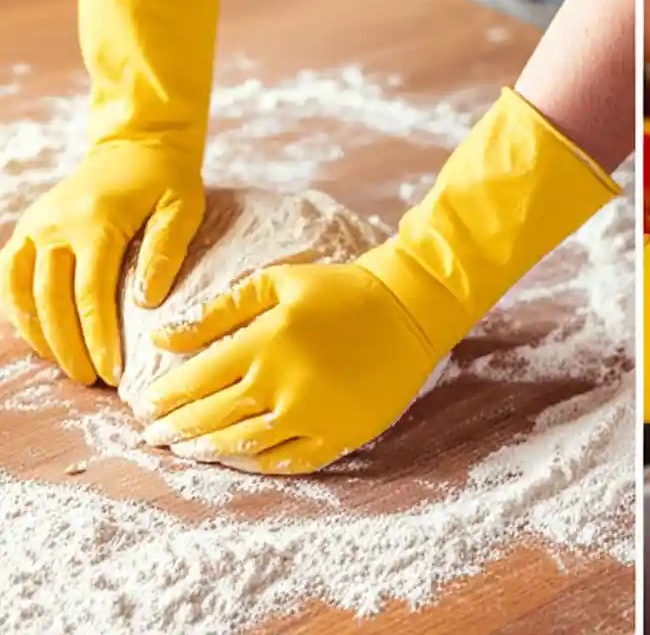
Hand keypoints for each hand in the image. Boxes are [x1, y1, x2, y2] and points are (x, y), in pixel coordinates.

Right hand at [0, 0, 218, 384]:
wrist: (137, 141)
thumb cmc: (168, 178)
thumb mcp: (183, 207)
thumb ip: (166, 251)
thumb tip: (147, 301)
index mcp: (95, 223)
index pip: (90, 295)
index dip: (98, 338)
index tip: (112, 373)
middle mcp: (55, 225)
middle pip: (51, 301)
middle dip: (69, 346)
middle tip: (90, 381)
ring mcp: (36, 225)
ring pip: (21, 292)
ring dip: (39, 334)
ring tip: (65, 366)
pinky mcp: (30, 227)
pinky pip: (10, 275)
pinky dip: (18, 309)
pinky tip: (39, 336)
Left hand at [137, 88, 618, 473]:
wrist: (408, 310)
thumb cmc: (339, 290)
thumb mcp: (276, 284)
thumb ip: (217, 311)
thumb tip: (162, 337)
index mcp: (262, 344)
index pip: (196, 379)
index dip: (163, 397)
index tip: (141, 407)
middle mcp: (282, 385)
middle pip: (212, 417)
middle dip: (174, 429)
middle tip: (151, 437)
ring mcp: (312, 415)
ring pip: (244, 444)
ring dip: (208, 450)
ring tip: (186, 451)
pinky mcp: (340, 433)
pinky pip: (290, 460)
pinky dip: (259, 465)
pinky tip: (240, 461)